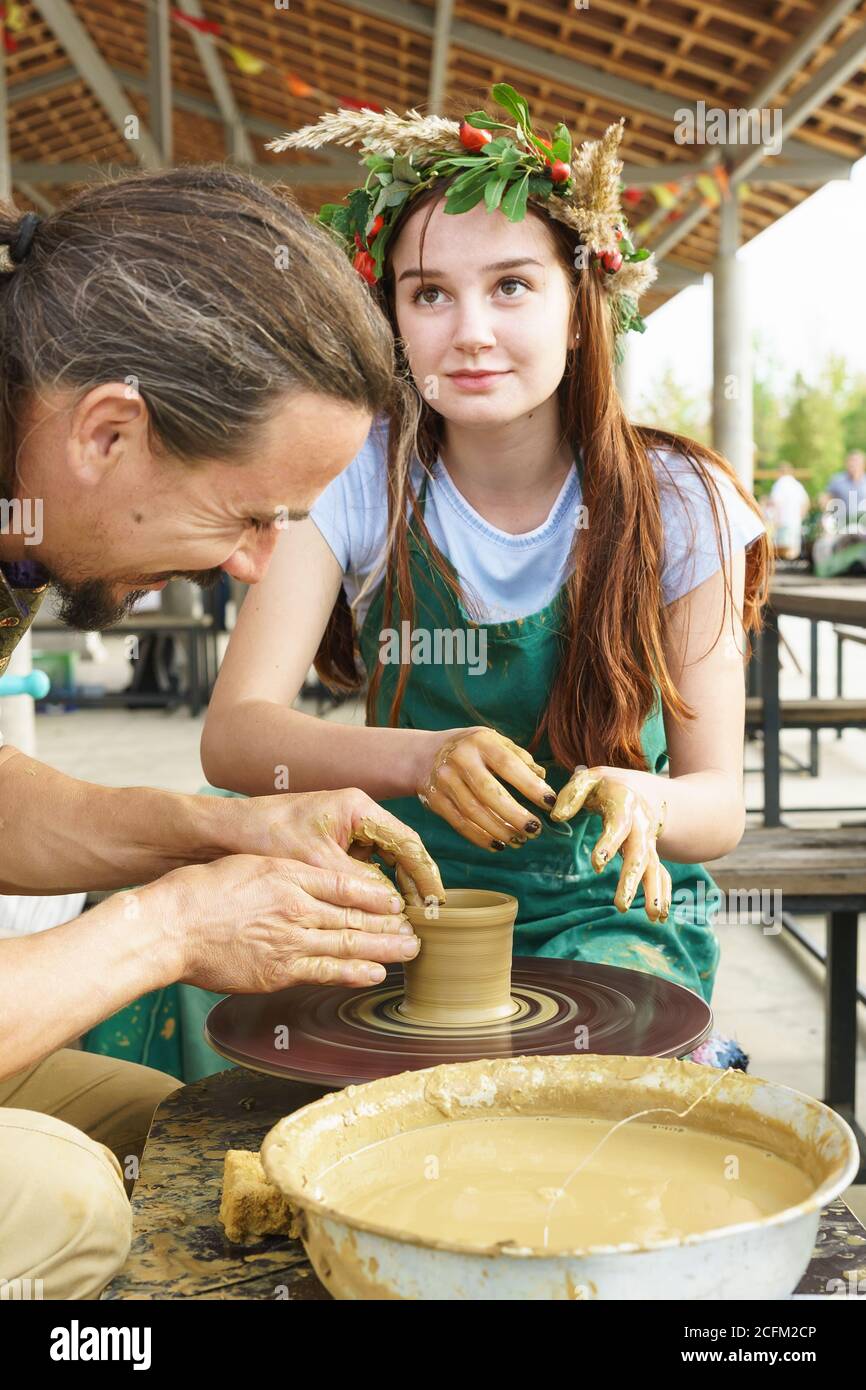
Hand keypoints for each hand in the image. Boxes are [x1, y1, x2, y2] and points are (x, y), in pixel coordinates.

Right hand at [154, 854, 422, 992]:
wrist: (171, 925)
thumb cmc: (204, 892)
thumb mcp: (253, 866)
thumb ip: (288, 874)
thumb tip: (313, 883)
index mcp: (291, 876)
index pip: (348, 884)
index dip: (378, 894)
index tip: (398, 901)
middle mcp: (296, 906)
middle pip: (356, 915)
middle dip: (392, 924)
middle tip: (419, 929)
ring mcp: (289, 940)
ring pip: (348, 942)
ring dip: (384, 948)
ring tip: (410, 951)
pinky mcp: (277, 971)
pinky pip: (325, 971)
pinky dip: (354, 971)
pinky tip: (375, 972)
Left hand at [219, 788, 443, 908]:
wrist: (225, 832)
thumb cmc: (265, 835)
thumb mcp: (315, 863)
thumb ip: (356, 882)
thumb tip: (393, 907)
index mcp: (358, 809)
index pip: (407, 842)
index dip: (425, 873)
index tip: (437, 901)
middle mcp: (356, 816)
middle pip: (399, 852)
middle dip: (413, 884)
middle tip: (426, 917)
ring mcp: (344, 831)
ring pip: (382, 863)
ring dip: (393, 891)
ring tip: (405, 922)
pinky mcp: (331, 847)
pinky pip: (361, 870)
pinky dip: (370, 891)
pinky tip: (375, 915)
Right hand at [416, 726, 553, 851]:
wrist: (423, 756)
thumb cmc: (469, 749)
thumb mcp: (492, 741)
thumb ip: (519, 757)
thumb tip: (542, 778)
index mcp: (480, 741)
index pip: (508, 765)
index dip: (530, 785)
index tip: (550, 802)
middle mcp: (460, 760)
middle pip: (489, 793)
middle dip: (516, 815)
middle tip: (535, 829)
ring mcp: (444, 781)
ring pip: (474, 813)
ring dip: (501, 830)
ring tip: (520, 840)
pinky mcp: (435, 800)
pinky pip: (460, 823)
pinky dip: (481, 838)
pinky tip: (498, 844)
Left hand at [550, 767, 670, 920]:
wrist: (642, 788)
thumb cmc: (607, 785)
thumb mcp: (589, 779)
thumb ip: (572, 795)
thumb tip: (556, 816)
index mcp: (625, 804)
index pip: (618, 825)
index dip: (609, 844)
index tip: (597, 864)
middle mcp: (641, 825)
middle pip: (639, 853)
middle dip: (631, 880)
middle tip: (622, 905)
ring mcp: (648, 841)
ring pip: (653, 867)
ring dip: (653, 892)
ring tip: (653, 917)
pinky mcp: (650, 854)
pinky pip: (659, 873)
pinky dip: (662, 893)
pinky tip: (660, 917)